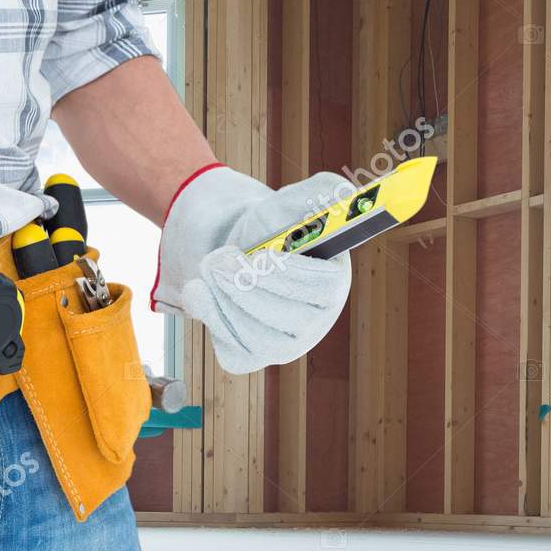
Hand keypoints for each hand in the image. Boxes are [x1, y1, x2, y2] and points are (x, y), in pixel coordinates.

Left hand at [152, 165, 351, 374]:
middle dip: (247, 286)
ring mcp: (285, 345)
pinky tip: (203, 294)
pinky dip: (212, 320)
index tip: (259, 254)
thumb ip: (319, 193)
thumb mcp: (287, 204)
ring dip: (225, 300)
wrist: (230, 251)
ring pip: (257, 338)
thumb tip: (346, 193)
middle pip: (289, 319)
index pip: (323, 289)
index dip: (288, 273)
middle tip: (218, 259)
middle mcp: (315, 322)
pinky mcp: (253, 358)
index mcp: (333, 282)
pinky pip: (234, 353)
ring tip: (210, 267)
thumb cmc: (265, 230)